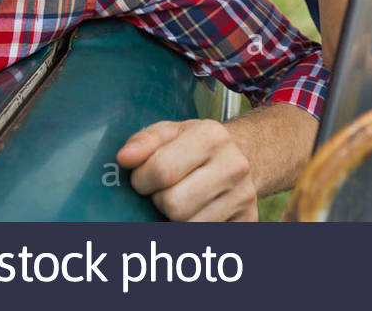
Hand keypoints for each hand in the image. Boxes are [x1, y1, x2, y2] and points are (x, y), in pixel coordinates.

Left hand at [116, 119, 257, 220]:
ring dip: (173, 219)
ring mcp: (244, 196)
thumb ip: (144, 141)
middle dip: (159, 202)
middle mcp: (233, 166)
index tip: (143, 179)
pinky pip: (203, 238)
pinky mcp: (247, 221)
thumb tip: (124, 158)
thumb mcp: (171, 133)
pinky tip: (195, 214)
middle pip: (174, 205)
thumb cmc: (195, 147)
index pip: (162, 170)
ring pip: (188, 227)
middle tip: (163, 191)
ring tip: (180, 201)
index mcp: (212, 137)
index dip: (142, 180)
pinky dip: (191, 230)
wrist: (242, 157)